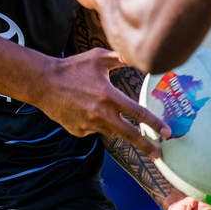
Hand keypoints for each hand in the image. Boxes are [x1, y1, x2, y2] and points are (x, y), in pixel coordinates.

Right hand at [35, 48, 169, 158]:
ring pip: (111, 132)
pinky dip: (96, 123)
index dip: (155, 124)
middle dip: (146, 146)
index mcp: (109, 96)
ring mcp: (89, 125)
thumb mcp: (98, 57)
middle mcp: (101, 114)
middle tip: (159, 154)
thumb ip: (120, 58)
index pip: (138, 113)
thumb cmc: (72, 68)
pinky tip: (86, 111)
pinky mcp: (78, 131)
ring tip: (119, 122)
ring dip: (119, 130)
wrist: (43, 83)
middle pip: (129, 134)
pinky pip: (93, 130)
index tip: (167, 132)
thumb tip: (139, 55)